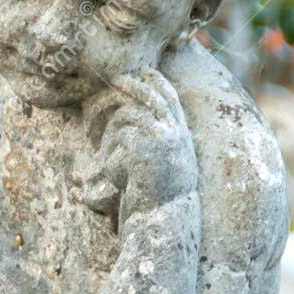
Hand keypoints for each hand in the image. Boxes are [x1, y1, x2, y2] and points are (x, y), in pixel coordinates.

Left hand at [83, 70, 197, 218]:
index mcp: (182, 137)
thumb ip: (161, 143)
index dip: (158, 83)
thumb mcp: (167, 167)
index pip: (171, 99)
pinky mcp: (143, 145)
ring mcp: (160, 137)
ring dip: (112, 140)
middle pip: (150, 96)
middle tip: (116, 78)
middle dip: (133, 84)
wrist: (164, 221)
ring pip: (127, 117)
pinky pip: (117, 141)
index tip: (146, 72)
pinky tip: (120, 181)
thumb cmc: (162, 204)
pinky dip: (111, 161)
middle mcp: (175, 132)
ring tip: (114, 168)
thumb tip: (140, 121)